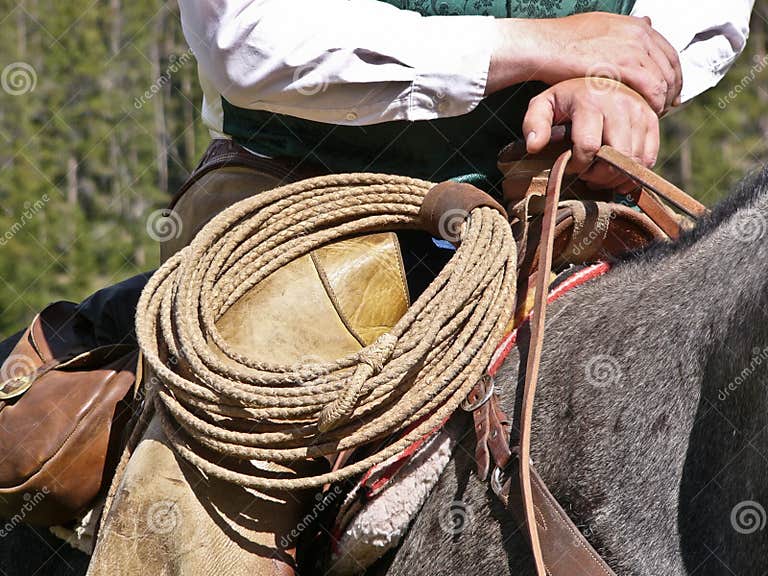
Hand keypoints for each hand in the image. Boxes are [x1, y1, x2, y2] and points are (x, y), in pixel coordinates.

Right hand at [490, 13, 681, 114]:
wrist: (544, 45)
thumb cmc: (562, 42)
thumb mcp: (598, 28)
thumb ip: (622, 32)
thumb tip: (644, 24)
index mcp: (635, 26)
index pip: (668, 53)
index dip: (671, 76)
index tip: (667, 93)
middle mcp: (639, 35)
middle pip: (671, 68)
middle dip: (670, 91)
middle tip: (663, 109)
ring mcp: (633, 50)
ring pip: (664, 81)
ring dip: (661, 102)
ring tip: (650, 117)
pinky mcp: (624, 67)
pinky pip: (652, 89)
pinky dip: (653, 105)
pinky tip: (643, 117)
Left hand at [522, 78, 659, 191]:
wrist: (596, 79)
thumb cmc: (566, 99)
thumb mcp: (543, 105)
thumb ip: (534, 123)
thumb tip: (534, 146)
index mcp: (589, 100)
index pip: (588, 146)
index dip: (578, 165)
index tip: (571, 166)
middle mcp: (619, 103)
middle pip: (616, 156)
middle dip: (600, 175)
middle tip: (587, 175)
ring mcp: (639, 110)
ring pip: (634, 160)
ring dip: (616, 176)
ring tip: (600, 173)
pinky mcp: (652, 118)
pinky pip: (649, 156)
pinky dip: (634, 173)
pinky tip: (617, 173)